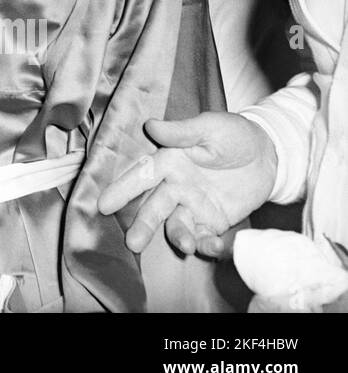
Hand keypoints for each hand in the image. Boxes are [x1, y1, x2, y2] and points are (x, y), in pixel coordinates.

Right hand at [97, 113, 278, 256]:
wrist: (269, 154)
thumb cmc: (234, 134)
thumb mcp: (209, 127)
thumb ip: (181, 132)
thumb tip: (151, 126)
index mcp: (169, 161)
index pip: (141, 176)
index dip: (122, 190)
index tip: (103, 204)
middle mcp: (176, 185)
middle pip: (154, 207)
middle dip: (142, 225)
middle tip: (133, 243)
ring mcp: (194, 205)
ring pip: (177, 225)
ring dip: (178, 236)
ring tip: (185, 245)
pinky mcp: (214, 221)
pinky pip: (204, 237)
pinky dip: (206, 245)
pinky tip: (215, 246)